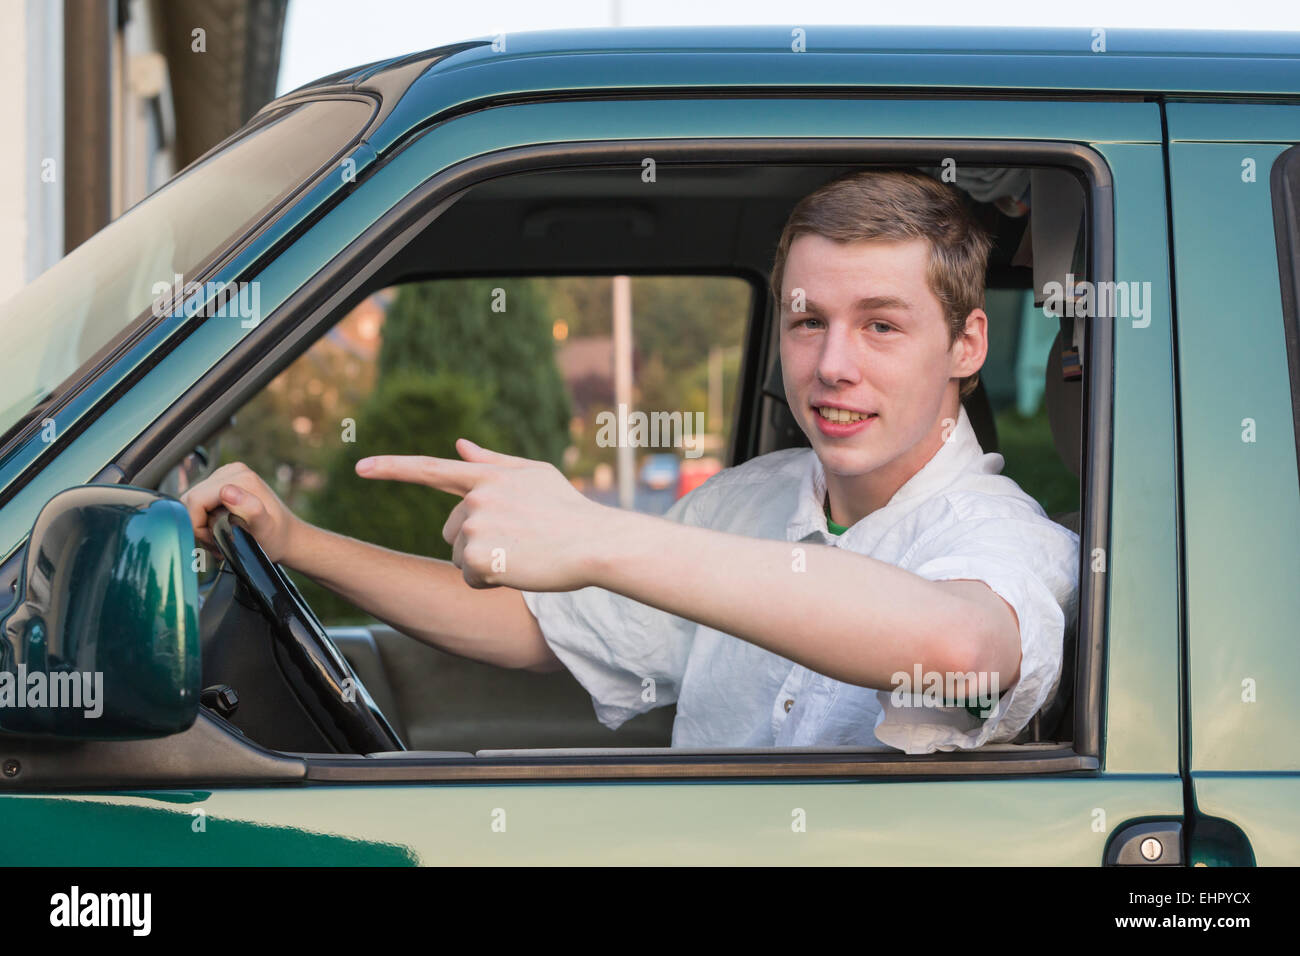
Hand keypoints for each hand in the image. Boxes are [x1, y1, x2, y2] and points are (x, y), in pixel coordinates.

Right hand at [179, 462, 304, 563]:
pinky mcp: (224, 481)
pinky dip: (205, 517)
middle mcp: (233, 471)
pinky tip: (221, 528)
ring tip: (221, 537)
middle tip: (218, 542)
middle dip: (199, 525)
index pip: (195, 500)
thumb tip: (226, 491)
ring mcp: (227, 474)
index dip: (198, 526)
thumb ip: (250, 510)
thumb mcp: (264, 529)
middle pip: (191, 499)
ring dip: (202, 523)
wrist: (286, 536)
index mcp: (240, 478)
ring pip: (193, 501)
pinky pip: (200, 499)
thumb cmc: (275, 537)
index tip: (215, 540)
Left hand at [356, 439, 608, 590]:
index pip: (430, 468)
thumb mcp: (535, 475)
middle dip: (476, 543)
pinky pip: (469, 578)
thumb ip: (493, 462)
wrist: (594, 542)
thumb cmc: (570, 510)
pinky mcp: (476, 556)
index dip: (391, 467)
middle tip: (519, 542)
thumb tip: (459, 444)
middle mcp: (475, 497)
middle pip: (451, 531)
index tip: (360, 467)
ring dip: (484, 563)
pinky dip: (490, 582)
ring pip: (459, 557)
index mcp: (486, 476)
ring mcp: (475, 526)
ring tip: (522, 554)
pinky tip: (519, 569)